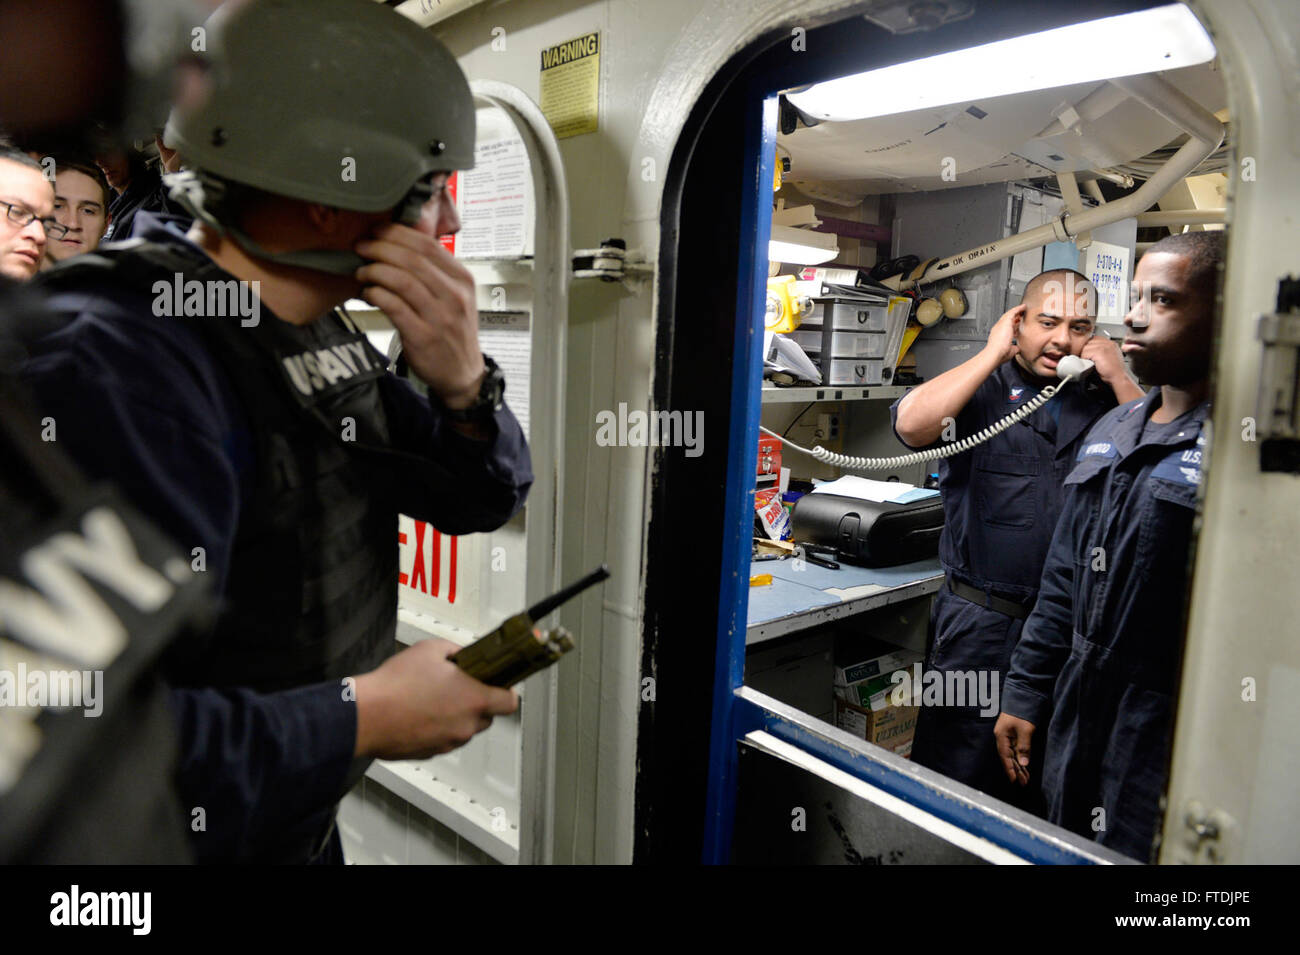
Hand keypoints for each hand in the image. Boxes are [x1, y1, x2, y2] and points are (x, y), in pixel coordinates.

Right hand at [352, 637, 518, 759]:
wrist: (364, 716)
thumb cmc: (396, 685)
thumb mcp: (431, 649)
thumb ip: (456, 651)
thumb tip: (462, 655)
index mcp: (475, 699)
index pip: (510, 701)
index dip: (505, 690)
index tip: (497, 682)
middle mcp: (466, 725)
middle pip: (487, 716)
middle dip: (477, 701)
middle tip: (458, 685)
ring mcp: (448, 742)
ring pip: (464, 728)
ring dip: (455, 715)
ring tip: (431, 697)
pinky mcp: (430, 753)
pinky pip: (443, 738)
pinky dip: (436, 727)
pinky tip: (418, 712)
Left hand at [354, 223, 485, 408]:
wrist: (463, 374)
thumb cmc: (453, 331)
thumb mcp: (457, 296)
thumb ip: (435, 272)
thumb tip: (399, 243)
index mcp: (462, 279)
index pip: (428, 244)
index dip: (397, 233)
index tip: (376, 230)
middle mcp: (454, 295)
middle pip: (412, 259)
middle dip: (380, 248)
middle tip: (361, 247)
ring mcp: (440, 317)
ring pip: (402, 280)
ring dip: (375, 271)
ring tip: (361, 271)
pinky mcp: (423, 336)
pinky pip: (394, 306)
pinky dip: (376, 294)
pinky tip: (367, 293)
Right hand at [983, 304, 1023, 364]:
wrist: (995, 353)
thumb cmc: (1000, 354)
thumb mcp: (1010, 351)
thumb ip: (1014, 348)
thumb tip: (1018, 348)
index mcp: (998, 335)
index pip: (1006, 329)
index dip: (1012, 327)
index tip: (1017, 326)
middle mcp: (998, 328)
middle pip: (1007, 320)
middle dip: (1014, 318)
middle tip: (1020, 316)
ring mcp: (1001, 324)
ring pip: (1009, 314)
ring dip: (1016, 311)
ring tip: (1023, 308)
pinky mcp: (1005, 321)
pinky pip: (1012, 312)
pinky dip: (1018, 309)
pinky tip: (1023, 307)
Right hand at [994, 712, 1034, 785]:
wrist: (1022, 696)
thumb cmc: (1022, 713)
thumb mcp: (1025, 730)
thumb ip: (1024, 747)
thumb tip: (1023, 763)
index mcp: (1001, 736)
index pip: (1005, 756)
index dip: (1009, 769)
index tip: (1014, 780)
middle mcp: (1002, 737)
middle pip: (1008, 757)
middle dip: (1016, 770)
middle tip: (1024, 783)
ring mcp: (1007, 736)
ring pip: (1012, 754)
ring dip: (1019, 766)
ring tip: (1026, 778)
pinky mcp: (1013, 734)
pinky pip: (1016, 749)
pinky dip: (1021, 758)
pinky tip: (1025, 766)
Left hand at [1080, 333, 1125, 383]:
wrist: (1118, 377)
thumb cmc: (1112, 371)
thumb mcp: (1108, 357)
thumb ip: (1100, 351)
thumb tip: (1087, 350)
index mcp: (1111, 343)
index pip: (1093, 339)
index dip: (1088, 347)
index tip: (1088, 355)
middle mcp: (1108, 342)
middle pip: (1088, 342)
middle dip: (1085, 351)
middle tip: (1087, 359)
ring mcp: (1104, 346)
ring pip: (1085, 348)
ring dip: (1084, 356)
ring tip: (1090, 363)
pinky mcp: (1100, 351)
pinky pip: (1085, 353)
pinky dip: (1084, 360)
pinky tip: (1090, 364)